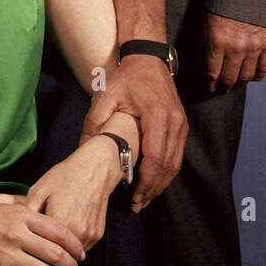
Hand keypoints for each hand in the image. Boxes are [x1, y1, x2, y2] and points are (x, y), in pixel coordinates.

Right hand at [0, 194, 84, 265]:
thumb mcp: (3, 199)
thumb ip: (26, 203)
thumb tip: (46, 208)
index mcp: (21, 214)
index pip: (58, 231)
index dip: (74, 244)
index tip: (80, 251)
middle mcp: (18, 235)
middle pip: (56, 254)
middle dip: (70, 263)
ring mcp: (8, 255)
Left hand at [26, 111, 140, 248]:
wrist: (94, 168)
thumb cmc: (64, 176)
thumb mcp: (39, 190)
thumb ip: (28, 212)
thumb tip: (19, 230)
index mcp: (60, 223)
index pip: (42, 249)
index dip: (32, 251)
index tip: (25, 252)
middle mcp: (77, 234)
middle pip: (58, 256)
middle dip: (47, 257)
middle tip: (36, 252)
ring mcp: (90, 236)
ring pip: (71, 255)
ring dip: (62, 252)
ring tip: (51, 243)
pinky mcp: (98, 235)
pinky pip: (82, 247)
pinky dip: (73, 245)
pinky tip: (66, 233)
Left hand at [80, 57, 186, 211]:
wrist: (147, 59)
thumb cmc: (127, 77)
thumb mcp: (106, 95)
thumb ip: (95, 122)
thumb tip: (84, 148)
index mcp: (158, 116)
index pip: (156, 158)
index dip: (145, 181)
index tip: (133, 197)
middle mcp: (175, 123)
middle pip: (168, 166)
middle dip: (152, 189)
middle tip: (137, 205)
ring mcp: (181, 125)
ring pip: (174, 164)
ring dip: (160, 185)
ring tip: (143, 200)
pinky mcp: (182, 126)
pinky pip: (176, 156)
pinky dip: (165, 173)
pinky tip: (152, 182)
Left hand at [204, 13, 265, 92]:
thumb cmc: (224, 1)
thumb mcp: (207, 20)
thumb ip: (205, 43)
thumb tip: (200, 62)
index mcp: (217, 41)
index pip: (210, 74)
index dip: (208, 86)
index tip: (207, 90)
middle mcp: (235, 48)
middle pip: (228, 79)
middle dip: (222, 88)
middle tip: (220, 90)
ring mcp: (254, 47)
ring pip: (246, 77)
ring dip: (239, 83)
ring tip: (234, 84)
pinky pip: (263, 69)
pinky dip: (257, 76)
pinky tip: (252, 77)